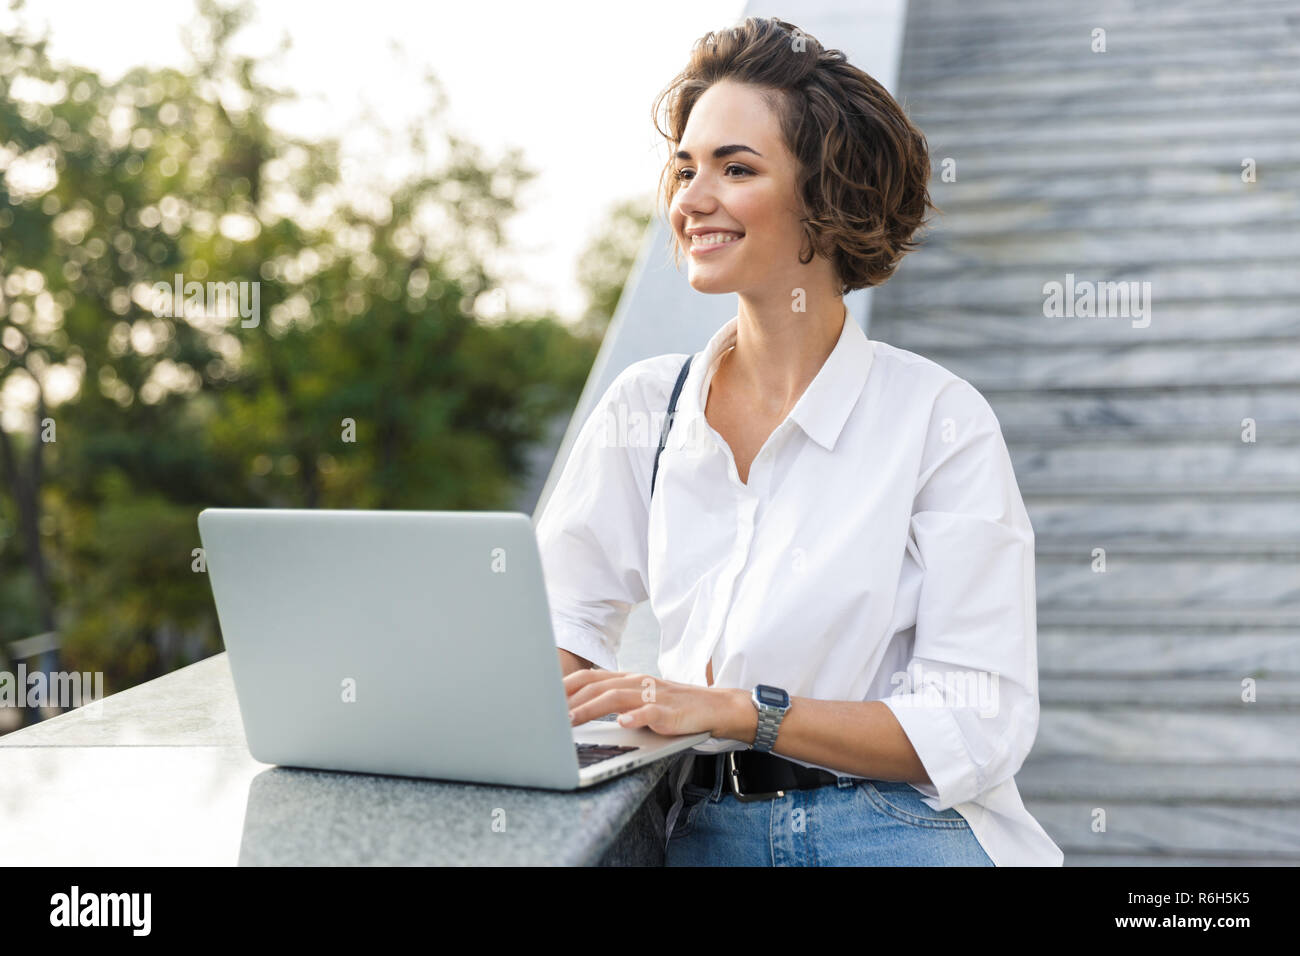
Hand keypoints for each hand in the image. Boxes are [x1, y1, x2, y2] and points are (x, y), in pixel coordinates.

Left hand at [563, 669, 750, 740]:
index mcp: (627, 679)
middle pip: (597, 687)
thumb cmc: (672, 706)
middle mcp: (637, 682)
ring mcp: (653, 695)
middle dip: (570, 700)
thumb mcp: (639, 699)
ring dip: (590, 709)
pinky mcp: (669, 710)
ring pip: (616, 697)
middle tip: (549, 715)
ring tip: (571, 720)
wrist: (711, 706)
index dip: (566, 686)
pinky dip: (635, 716)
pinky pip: (650, 711)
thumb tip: (577, 710)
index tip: (544, 698)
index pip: (590, 677)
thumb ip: (613, 701)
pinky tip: (622, 722)